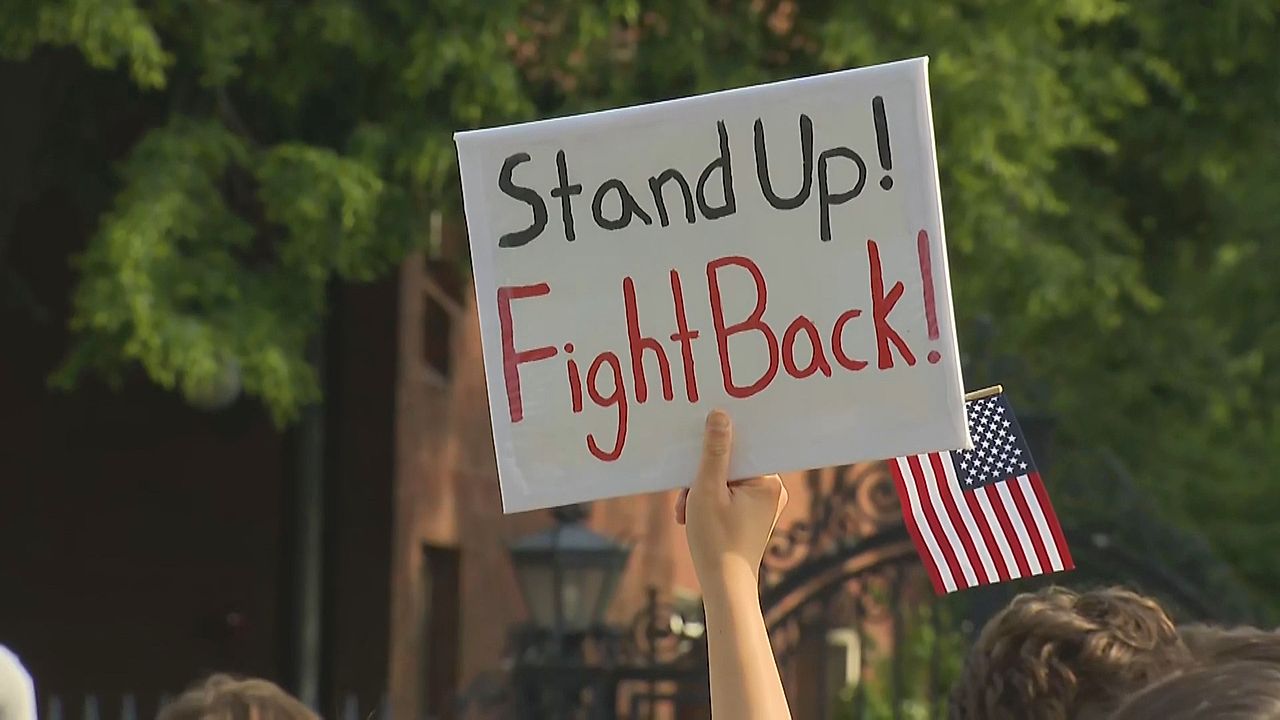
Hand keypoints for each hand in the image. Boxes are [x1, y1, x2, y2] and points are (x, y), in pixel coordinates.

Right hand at [676, 410, 787, 586]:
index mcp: (769, 482)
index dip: (717, 445)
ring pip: (725, 480)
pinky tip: (690, 516)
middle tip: (684, 492)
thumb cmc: (716, 541)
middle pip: (731, 463)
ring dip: (700, 490)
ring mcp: (762, 504)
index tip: (697, 446)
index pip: (742, 447)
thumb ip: (714, 451)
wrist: (724, 587)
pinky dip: (707, 501)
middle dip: (703, 474)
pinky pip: (727, 495)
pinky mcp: (751, 515)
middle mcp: (772, 490)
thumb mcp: (708, 490)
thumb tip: (720, 415)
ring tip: (685, 511)